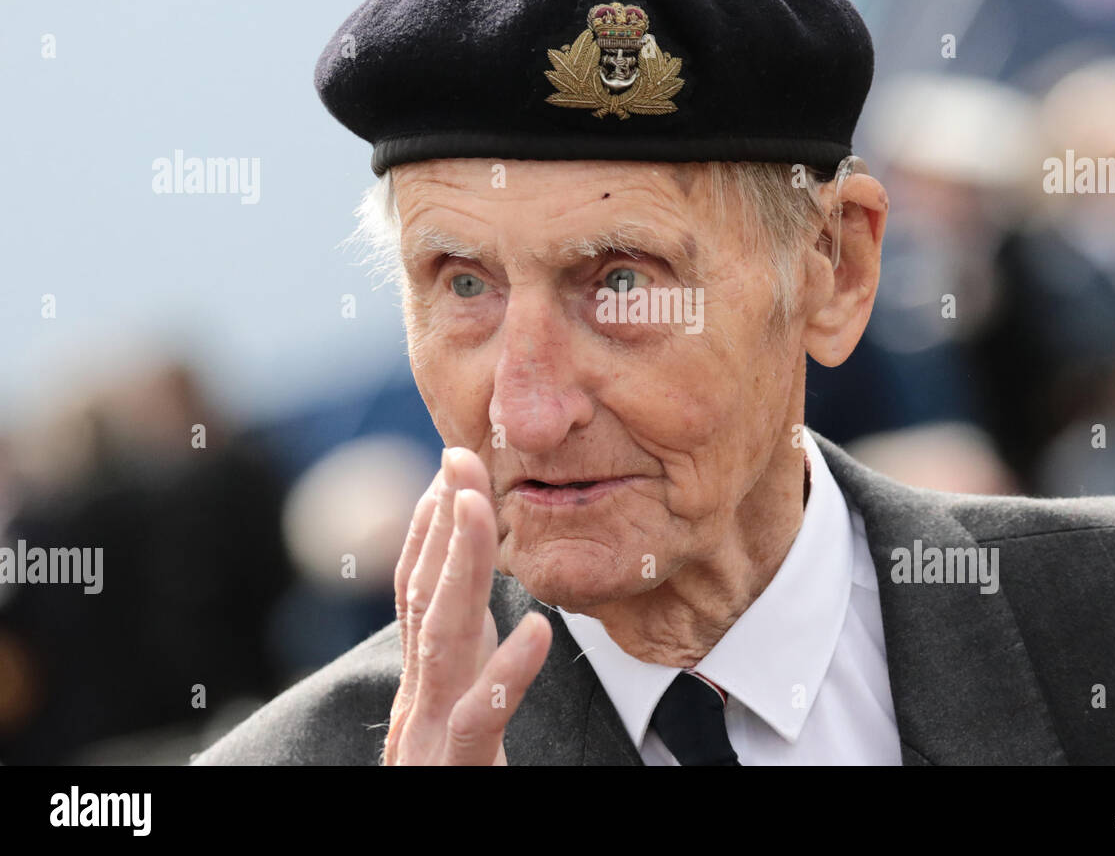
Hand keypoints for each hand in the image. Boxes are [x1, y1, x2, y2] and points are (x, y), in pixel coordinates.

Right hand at [384, 447, 551, 764]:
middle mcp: (417, 701)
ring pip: (442, 641)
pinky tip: (538, 630)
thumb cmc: (450, 787)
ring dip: (459, 569)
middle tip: (460, 456)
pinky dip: (505, 673)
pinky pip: (479, 721)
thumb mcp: (457, 726)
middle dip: (442, 524)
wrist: (433, 839)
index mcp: (423, 687)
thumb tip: (488, 619)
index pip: (419, 595)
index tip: (450, 471)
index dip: (429, 530)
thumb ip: (466, 675)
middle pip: (425, 600)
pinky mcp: (456, 774)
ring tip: (480, 507)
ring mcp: (429, 737)